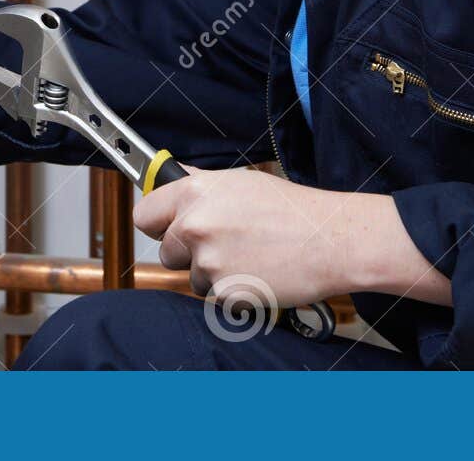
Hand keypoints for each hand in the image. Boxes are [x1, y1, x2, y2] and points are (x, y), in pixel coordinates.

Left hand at [133, 166, 385, 306]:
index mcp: (195, 193)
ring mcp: (209, 261)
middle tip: (225, 245)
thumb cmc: (292, 209)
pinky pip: (218, 296)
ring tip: (250, 256)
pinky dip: (235, 291)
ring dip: (214, 273)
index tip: (166, 228)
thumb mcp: (241, 183)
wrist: (329, 240)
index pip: (144, 215)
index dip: (157, 224)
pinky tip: (259, 273)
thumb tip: (175, 177)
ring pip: (193, 277)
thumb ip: (201, 184)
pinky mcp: (226, 292)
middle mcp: (195, 225)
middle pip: (166, 251)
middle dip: (188, 253)